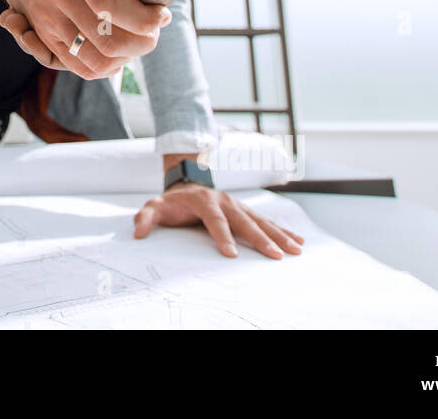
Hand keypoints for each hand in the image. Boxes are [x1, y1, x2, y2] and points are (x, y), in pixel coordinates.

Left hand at [134, 182, 304, 258]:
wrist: (187, 182)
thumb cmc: (172, 201)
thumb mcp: (155, 205)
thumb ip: (146, 217)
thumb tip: (138, 232)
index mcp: (204, 201)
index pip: (215, 221)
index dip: (222, 237)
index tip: (231, 255)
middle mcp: (225, 201)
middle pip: (245, 221)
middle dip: (261, 239)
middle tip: (275, 256)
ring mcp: (238, 204)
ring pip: (261, 220)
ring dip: (279, 235)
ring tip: (295, 250)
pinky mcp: (245, 210)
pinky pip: (267, 220)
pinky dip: (283, 229)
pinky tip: (299, 240)